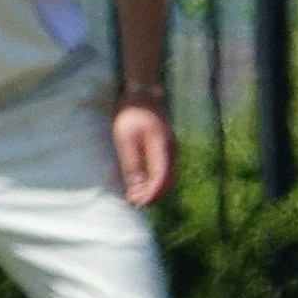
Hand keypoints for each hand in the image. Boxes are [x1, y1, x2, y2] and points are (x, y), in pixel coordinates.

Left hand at [113, 91, 172, 207]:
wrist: (141, 94)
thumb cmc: (130, 113)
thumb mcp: (125, 138)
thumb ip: (131, 162)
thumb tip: (135, 187)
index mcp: (163, 148)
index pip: (161, 178)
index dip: (150, 194)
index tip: (137, 203)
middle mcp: (171, 151)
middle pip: (167, 181)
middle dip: (152, 195)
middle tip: (134, 204)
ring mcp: (171, 149)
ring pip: (167, 177)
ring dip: (153, 189)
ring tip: (135, 197)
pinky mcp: (166, 148)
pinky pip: (164, 169)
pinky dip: (155, 180)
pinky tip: (140, 184)